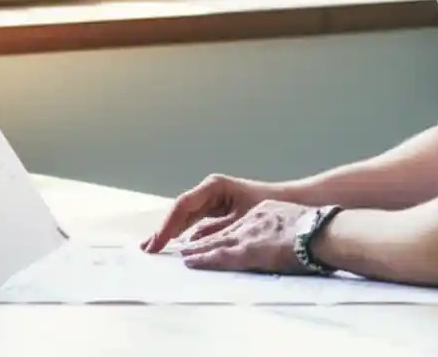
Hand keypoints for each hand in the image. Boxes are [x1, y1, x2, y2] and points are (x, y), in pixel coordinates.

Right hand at [140, 174, 279, 252]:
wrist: (290, 201)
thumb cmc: (269, 205)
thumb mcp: (241, 219)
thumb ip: (217, 231)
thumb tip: (192, 245)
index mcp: (214, 186)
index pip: (183, 206)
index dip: (168, 225)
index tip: (158, 242)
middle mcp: (208, 191)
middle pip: (179, 211)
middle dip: (164, 230)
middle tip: (147, 249)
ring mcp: (210, 200)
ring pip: (184, 217)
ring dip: (170, 233)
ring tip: (151, 249)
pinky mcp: (215, 211)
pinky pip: (194, 223)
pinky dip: (182, 234)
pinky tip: (171, 246)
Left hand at [178, 200, 311, 273]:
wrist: (323, 231)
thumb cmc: (321, 230)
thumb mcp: (299, 220)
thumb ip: (288, 229)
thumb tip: (292, 242)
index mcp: (265, 212)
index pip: (237, 224)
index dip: (222, 233)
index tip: (209, 238)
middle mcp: (253, 220)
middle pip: (222, 232)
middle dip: (203, 239)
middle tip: (185, 246)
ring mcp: (250, 235)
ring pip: (216, 243)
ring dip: (197, 250)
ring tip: (182, 255)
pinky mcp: (248, 250)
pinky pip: (220, 255)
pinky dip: (203, 259)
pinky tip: (191, 262)